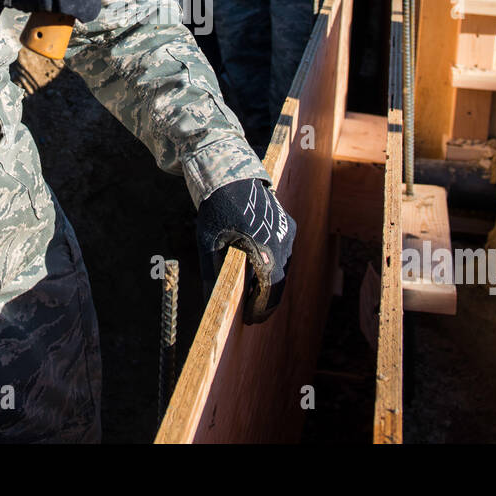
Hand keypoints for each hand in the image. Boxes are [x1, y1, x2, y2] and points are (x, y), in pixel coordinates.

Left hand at [196, 178, 296, 324]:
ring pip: (283, 268)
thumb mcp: (208, 242)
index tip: (251, 320)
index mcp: (262, 245)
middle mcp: (280, 240)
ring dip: (271, 284)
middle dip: (267, 301)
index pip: (270, 286)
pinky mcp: (287, 226)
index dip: (262, 306)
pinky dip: (274, 267)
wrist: (231, 175)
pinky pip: (284, 254)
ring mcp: (286, 232)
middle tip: (253, 316)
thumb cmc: (217, 208)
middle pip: (279, 281)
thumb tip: (208, 302)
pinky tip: (259, 276)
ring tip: (253, 299)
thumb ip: (210, 273)